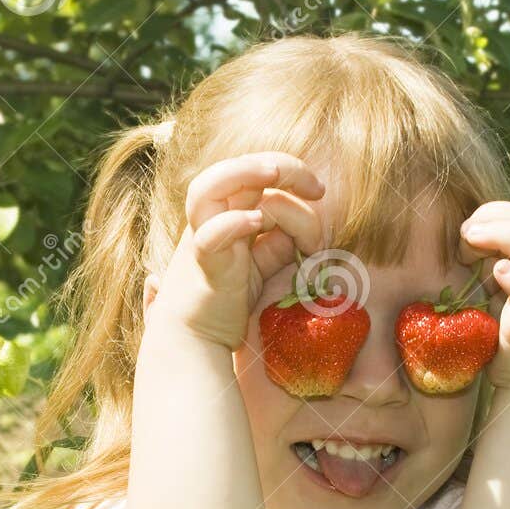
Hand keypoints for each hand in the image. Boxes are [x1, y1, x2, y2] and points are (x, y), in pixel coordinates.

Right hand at [148, 152, 325, 348]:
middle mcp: (207, 222)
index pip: (250, 175)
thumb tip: (302, 235)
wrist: (190, 343)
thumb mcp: (257, 270)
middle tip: (316, 187)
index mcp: (220, 217)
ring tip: (275, 173)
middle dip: (278, 165)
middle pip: (233, 169)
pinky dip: (234, 223)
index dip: (287, 173)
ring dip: (243, 173)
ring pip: (208, 188)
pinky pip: (210, 236)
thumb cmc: (223, 307)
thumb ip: (275, 247)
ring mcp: (200, 241)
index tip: (318, 192)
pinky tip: (257, 221)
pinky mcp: (204, 266)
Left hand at [458, 202, 509, 388]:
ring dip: (504, 238)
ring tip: (471, 245)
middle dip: (496, 219)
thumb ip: (492, 261)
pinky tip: (498, 272)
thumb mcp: (500, 288)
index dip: (496, 213)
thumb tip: (468, 233)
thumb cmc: (509, 334)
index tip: (466, 231)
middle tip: (465, 235)